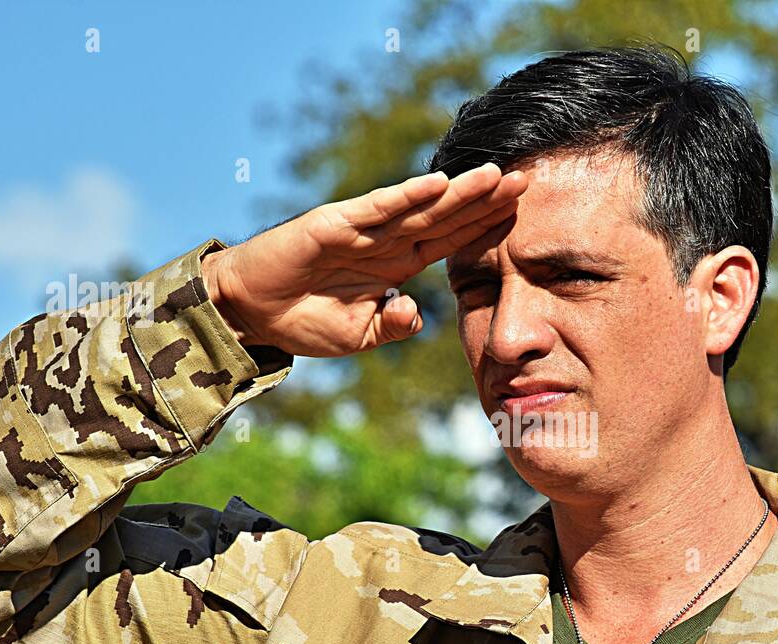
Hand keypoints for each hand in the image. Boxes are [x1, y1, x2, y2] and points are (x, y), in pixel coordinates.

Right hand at [201, 163, 525, 356]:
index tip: (523, 212)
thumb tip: (418, 315)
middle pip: (447, 216)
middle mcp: (388, 241)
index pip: (452, 240)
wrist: (251, 314)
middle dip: (485, 199)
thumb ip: (392, 325)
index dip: (485, 225)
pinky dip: (406, 196)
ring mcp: (363, 229)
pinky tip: (437, 183)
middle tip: (526, 179)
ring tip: (495, 174)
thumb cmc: (304, 321)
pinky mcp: (334, 224)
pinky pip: (377, 209)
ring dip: (457, 191)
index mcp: (399, 265)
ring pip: (420, 206)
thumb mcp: (359, 335)